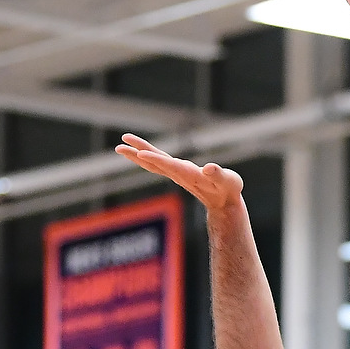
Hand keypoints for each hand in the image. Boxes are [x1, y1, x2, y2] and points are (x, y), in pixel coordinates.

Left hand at [115, 133, 241, 209]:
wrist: (224, 203)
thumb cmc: (228, 190)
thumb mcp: (229, 181)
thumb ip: (219, 174)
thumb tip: (210, 168)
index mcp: (189, 175)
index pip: (169, 166)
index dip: (156, 159)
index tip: (140, 154)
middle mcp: (179, 174)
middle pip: (153, 163)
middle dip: (137, 154)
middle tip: (120, 146)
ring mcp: (176, 174)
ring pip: (152, 163)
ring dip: (136, 155)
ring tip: (121, 147)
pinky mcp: (177, 172)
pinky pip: (157, 163)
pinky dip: (146, 156)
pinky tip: (138, 152)